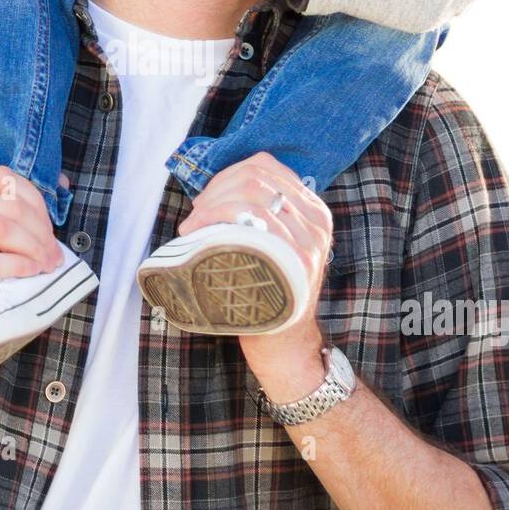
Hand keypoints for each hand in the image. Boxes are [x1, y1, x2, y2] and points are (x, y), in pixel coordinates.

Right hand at [0, 166, 62, 365]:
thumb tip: (65, 183)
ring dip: (32, 245)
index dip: (33, 197)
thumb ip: (21, 219)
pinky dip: (19, 265)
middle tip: (53, 255)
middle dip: (41, 227)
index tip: (47, 228)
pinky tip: (31, 274)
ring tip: (44, 265)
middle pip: (6, 203)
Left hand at [177, 152, 331, 375]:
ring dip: (210, 205)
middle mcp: (316, 221)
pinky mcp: (294, 261)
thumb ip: (263, 216)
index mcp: (313, 210)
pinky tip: (198, 232)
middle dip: (214, 190)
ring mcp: (307, 241)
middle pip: (254, 177)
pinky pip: (253, 220)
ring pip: (251, 192)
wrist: (285, 343)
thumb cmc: (267, 290)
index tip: (207, 200)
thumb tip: (216, 189)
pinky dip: (215, 218)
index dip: (226, 175)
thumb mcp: (276, 245)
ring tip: (192, 227)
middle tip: (195, 216)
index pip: (265, 166)